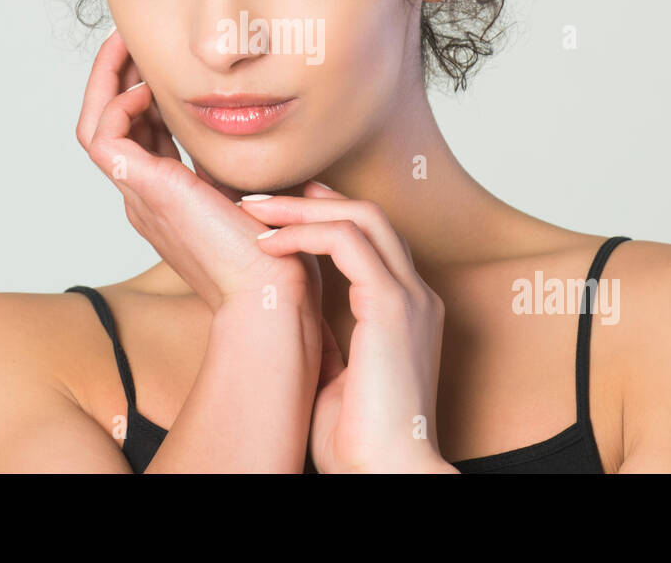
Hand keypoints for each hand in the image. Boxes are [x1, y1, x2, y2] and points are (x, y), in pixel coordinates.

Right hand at [76, 28, 321, 314]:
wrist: (273, 296)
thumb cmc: (278, 258)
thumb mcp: (258, 195)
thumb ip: (247, 167)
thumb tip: (265, 136)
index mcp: (170, 201)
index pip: (142, 137)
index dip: (146, 96)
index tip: (162, 64)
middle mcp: (146, 198)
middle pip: (111, 127)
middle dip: (119, 79)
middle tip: (131, 41)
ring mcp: (140, 196)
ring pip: (95, 129)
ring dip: (106, 82)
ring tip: (124, 45)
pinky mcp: (145, 190)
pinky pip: (103, 138)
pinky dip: (115, 106)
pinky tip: (145, 89)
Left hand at [241, 183, 451, 472]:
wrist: (387, 472)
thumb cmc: (359, 441)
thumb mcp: (338, 375)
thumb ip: (329, 337)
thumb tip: (297, 315)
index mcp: (408, 311)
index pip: (374, 239)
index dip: (328, 214)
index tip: (282, 210)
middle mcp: (417, 296)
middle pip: (369, 216)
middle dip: (312, 199)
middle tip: (259, 198)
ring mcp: (410, 298)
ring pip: (360, 218)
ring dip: (301, 208)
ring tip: (253, 210)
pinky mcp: (393, 307)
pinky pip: (347, 242)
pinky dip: (303, 234)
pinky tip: (266, 245)